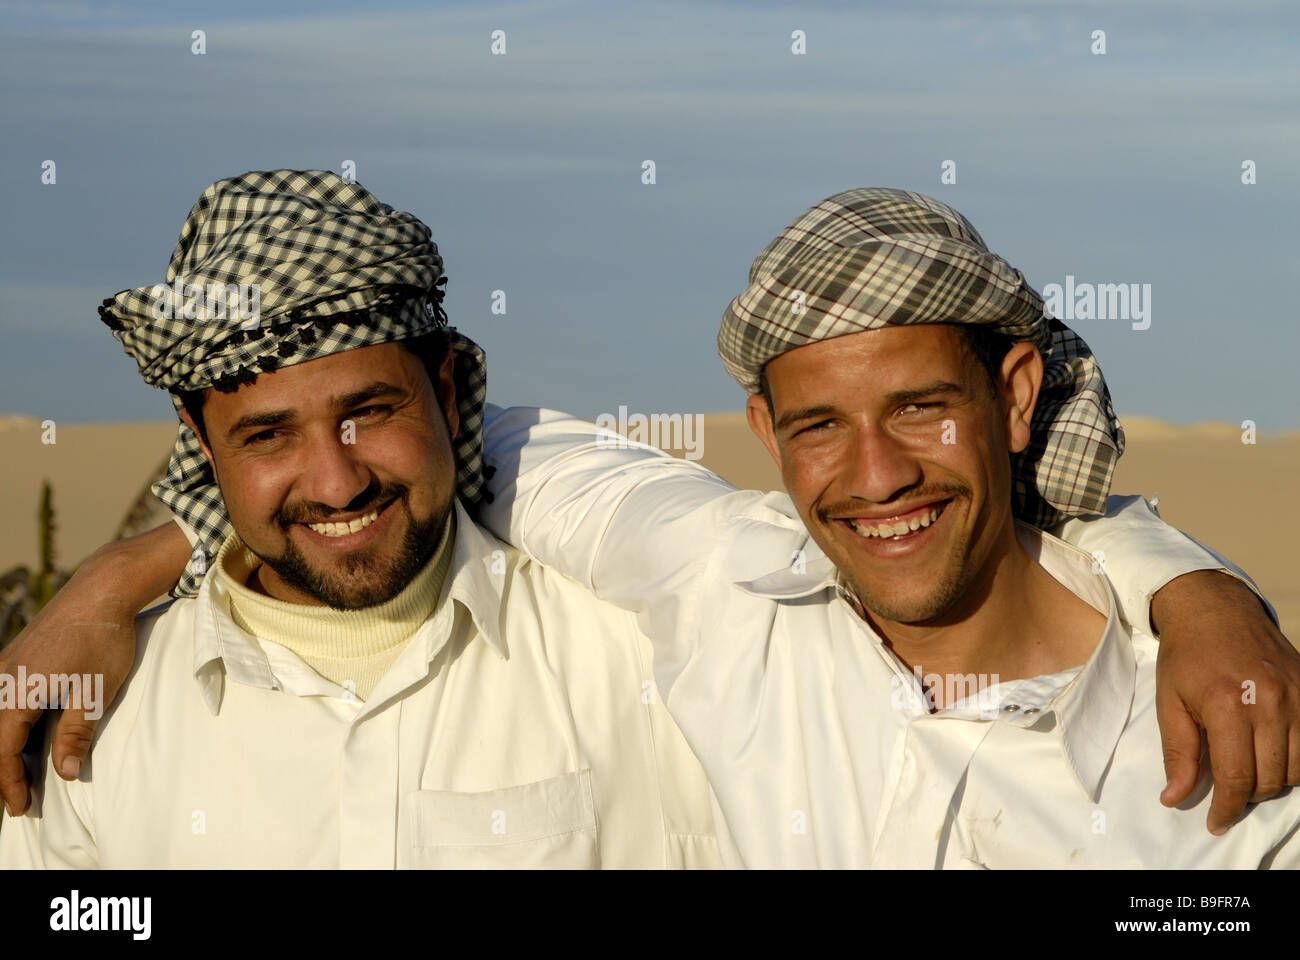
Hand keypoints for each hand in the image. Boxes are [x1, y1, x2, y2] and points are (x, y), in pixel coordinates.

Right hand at [0, 522, 188, 815]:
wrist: (102, 589)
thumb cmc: (103, 639)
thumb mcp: (96, 692)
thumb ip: (76, 734)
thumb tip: (64, 774)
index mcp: (18, 693)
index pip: (4, 750)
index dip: (10, 782)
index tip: (19, 807)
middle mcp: (3, 678)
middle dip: (3, 769)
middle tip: (18, 798)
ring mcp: (7, 663)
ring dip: (4, 745)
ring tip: (19, 770)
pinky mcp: (16, 654)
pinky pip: (1, 695)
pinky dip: (6, 721)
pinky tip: (21, 729)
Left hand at [1153, 570, 1299, 834]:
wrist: (1214, 609)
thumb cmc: (1185, 657)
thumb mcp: (1169, 701)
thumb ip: (1177, 753)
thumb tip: (1174, 799)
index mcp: (1228, 704)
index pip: (1237, 776)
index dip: (1227, 807)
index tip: (1216, 822)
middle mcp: (1270, 701)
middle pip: (1271, 777)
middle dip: (1247, 795)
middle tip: (1228, 793)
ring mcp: (1297, 696)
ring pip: (1298, 767)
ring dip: (1275, 781)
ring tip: (1249, 774)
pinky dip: (1296, 760)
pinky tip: (1274, 757)